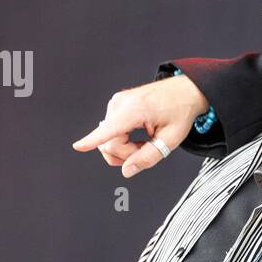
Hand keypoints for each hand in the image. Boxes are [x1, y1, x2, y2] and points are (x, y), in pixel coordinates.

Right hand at [72, 73, 209, 176]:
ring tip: (144, 143)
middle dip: (126, 155)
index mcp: (136, 109)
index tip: (78, 146)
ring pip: (108, 140)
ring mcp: (115, 104)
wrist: (184, 91)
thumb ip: (149, 157)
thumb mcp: (171, 140)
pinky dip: (122, 140)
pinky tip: (137, 136)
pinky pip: (110, 132)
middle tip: (147, 150)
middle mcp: (121, 104)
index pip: (111, 129)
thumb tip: (126, 171)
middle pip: (110, 143)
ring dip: (125, 149)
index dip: (93, 140)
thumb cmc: (180, 112)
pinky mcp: (114, 106)